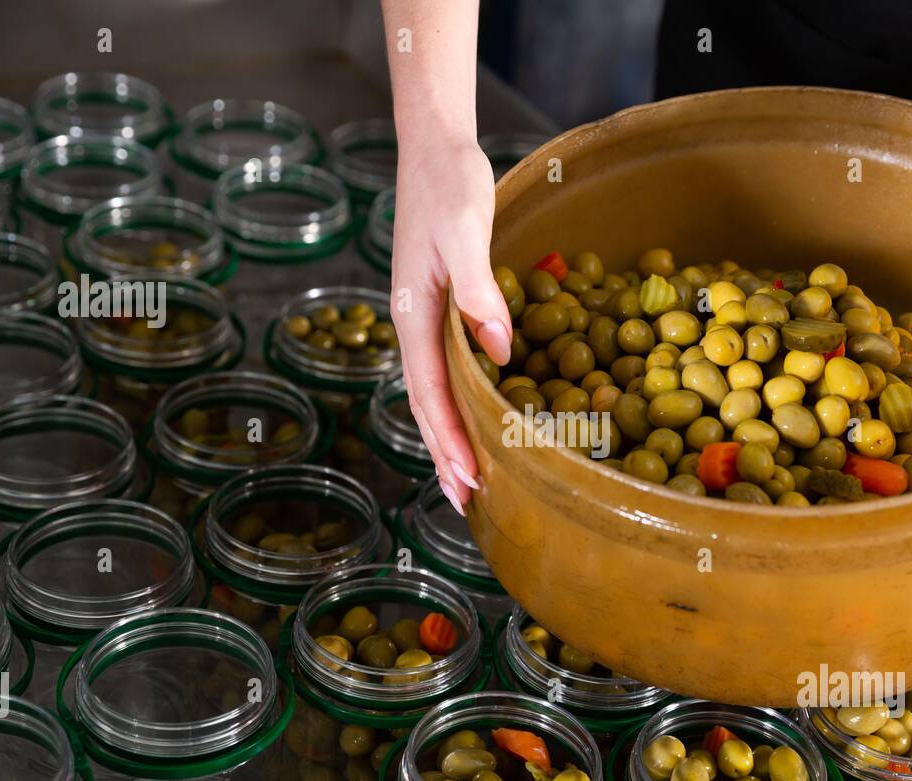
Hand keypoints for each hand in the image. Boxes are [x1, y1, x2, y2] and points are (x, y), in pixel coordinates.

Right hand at [388, 137, 511, 513]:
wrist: (433, 148)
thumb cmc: (449, 186)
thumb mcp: (466, 233)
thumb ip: (479, 293)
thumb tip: (498, 354)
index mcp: (414, 316)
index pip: (430, 395)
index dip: (449, 441)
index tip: (468, 481)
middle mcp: (412, 324)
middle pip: (426, 405)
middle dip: (444, 454)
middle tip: (467, 502)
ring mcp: (423, 318)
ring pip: (432, 392)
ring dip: (447, 437)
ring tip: (465, 479)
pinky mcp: (437, 307)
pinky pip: (444, 370)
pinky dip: (455, 404)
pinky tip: (474, 417)